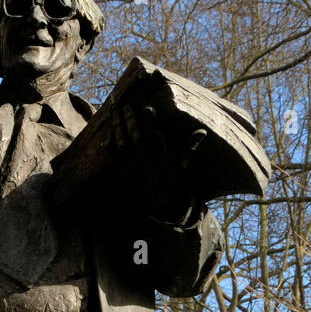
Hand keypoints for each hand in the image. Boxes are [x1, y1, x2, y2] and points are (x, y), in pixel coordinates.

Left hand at [112, 102, 206, 221]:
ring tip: (114, 112)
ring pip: (124, 146)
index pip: (158, 138)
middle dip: (131, 121)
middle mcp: (150, 164)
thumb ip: (190, 146)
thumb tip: (202, 132)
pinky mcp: (127, 175)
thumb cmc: (176, 180)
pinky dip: (111, 146)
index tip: (147, 108)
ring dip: (118, 129)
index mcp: (166, 160)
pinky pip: (116, 159)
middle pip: (137, 139)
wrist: (164, 206)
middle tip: (126, 105)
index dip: (152, 122)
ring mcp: (137, 170)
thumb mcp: (185, 164)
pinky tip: (108, 133)